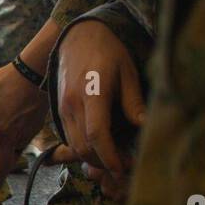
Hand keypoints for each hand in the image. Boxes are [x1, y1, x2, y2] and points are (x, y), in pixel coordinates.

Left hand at [0, 61, 48, 193]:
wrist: (33, 74)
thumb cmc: (1, 83)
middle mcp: (7, 139)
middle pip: (3, 168)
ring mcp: (23, 135)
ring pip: (15, 157)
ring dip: (8, 167)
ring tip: (2, 173)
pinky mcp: (35, 129)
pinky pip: (25, 145)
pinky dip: (19, 151)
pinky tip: (16, 149)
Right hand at [53, 19, 145, 197]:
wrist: (78, 37)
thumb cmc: (107, 51)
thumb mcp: (128, 71)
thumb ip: (133, 101)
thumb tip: (145, 126)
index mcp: (92, 92)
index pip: (97, 134)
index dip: (110, 156)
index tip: (123, 167)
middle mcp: (72, 104)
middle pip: (83, 146)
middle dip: (102, 163)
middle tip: (123, 166)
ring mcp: (62, 108)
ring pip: (74, 146)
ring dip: (92, 158)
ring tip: (113, 159)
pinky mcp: (59, 111)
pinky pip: (69, 138)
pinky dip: (83, 148)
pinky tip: (99, 147)